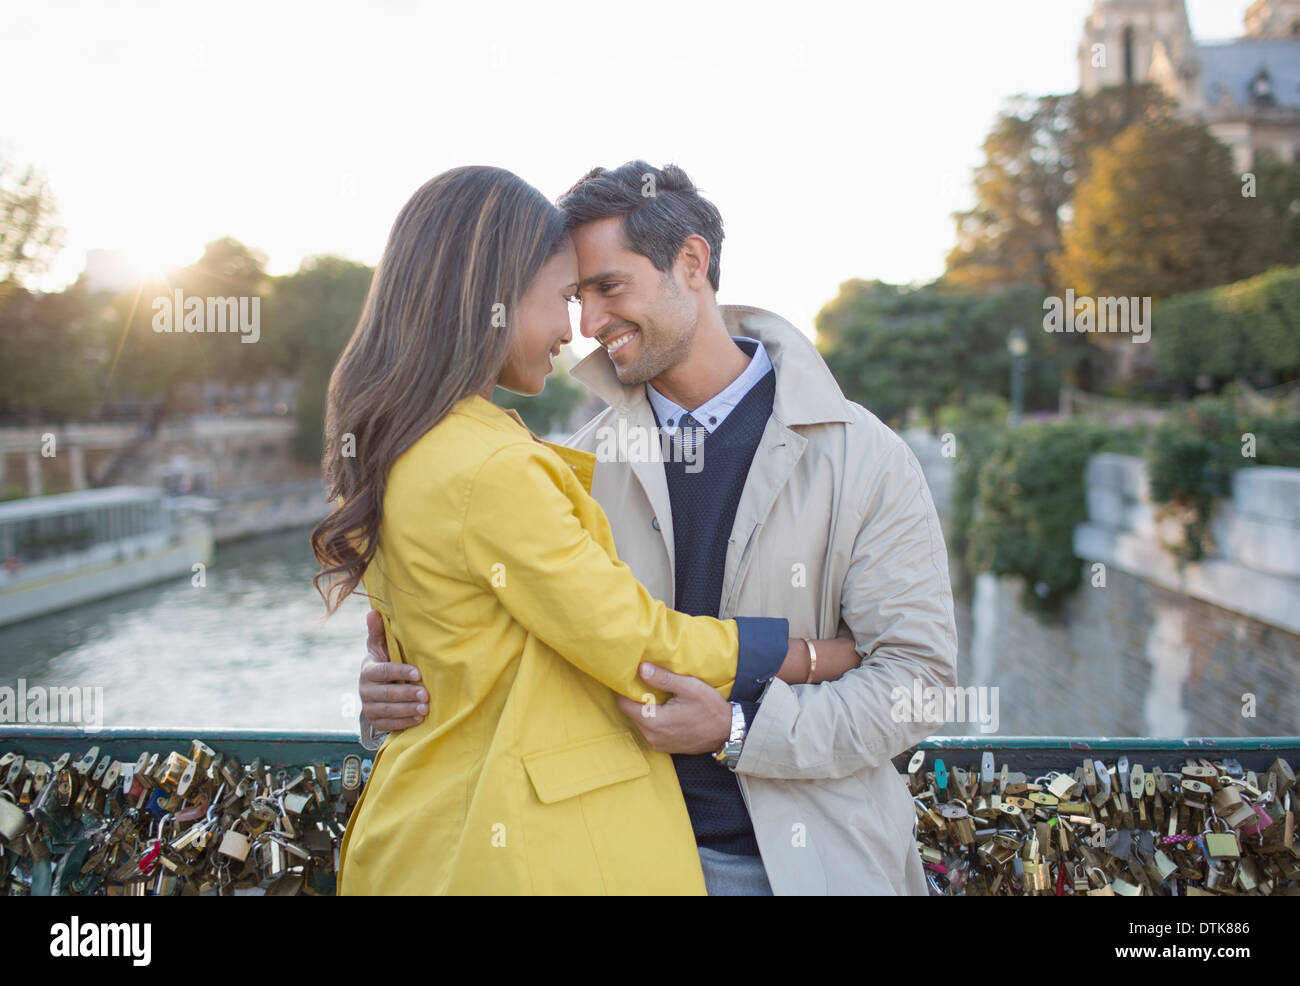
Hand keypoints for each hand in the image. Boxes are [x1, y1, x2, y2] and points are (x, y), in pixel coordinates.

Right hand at [359, 609, 428, 731]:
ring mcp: (369, 707)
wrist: (377, 689)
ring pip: (388, 711)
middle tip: (426, 695)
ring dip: (408, 710)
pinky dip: (404, 722)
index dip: (399, 672)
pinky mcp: (375, 722)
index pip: (383, 672)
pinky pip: (389, 725)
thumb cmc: (385, 662)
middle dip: (407, 694)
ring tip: (425, 708)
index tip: (417, 673)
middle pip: (386, 693)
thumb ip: (379, 632)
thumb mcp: (380, 647)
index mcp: (368, 670)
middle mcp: (365, 690)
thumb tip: (373, 612)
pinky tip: (419, 719)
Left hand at [616, 662, 731, 754]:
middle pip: (631, 713)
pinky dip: (652, 718)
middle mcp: (652, 737)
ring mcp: (658, 744)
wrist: (728, 732)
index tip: (630, 677)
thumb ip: (664, 678)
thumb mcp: (689, 687)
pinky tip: (664, 707)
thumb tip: (642, 668)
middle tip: (644, 682)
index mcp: (654, 722)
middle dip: (635, 698)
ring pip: (640, 721)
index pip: (624, 704)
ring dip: (644, 708)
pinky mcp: (664, 747)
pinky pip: (650, 730)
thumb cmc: (710, 708)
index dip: (625, 689)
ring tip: (656, 693)